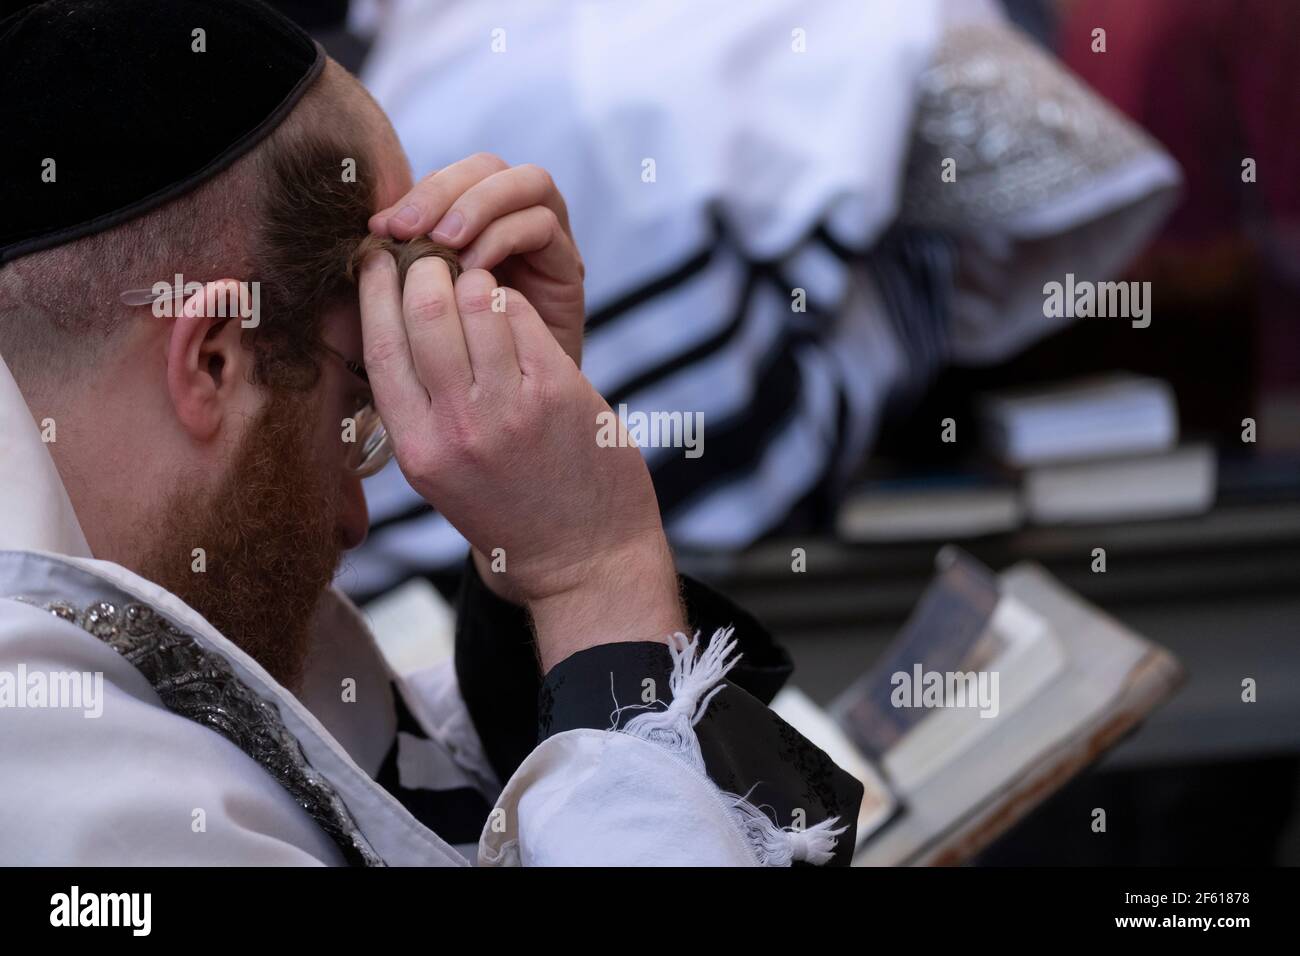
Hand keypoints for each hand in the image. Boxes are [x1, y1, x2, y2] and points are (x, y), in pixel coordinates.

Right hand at [358, 254, 682, 669]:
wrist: (583, 560)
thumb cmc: (507, 510)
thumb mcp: (439, 472)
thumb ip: (416, 406)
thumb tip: (392, 318)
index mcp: (415, 448)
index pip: (378, 344)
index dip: (373, 289)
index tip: (376, 257)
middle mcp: (456, 427)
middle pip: (424, 309)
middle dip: (426, 269)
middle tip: (434, 257)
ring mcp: (509, 408)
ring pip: (476, 300)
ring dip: (475, 279)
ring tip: (478, 284)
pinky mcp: (558, 393)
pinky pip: (523, 316)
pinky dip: (514, 302)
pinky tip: (514, 311)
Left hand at [369, 153, 585, 368]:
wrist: (521, 414)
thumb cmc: (465, 368)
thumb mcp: (424, 312)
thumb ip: (405, 273)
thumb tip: (371, 238)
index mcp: (477, 224)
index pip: (448, 177)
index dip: (414, 193)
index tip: (380, 228)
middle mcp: (516, 221)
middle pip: (486, 166)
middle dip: (442, 191)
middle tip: (408, 228)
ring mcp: (548, 241)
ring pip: (524, 181)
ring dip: (476, 205)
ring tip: (444, 242)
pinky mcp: (568, 266)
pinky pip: (542, 225)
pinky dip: (504, 236)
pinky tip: (476, 271)